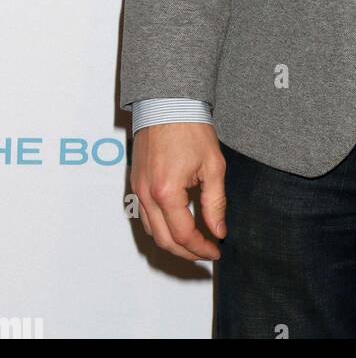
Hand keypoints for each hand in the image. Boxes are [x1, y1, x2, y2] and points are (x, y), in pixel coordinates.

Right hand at [130, 123, 226, 261]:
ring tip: (194, 243)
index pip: (184, 235)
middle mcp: (147, 195)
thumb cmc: (191, 130)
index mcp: (167, 192)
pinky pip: (145, 215)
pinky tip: (177, 225)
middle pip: (164, 240)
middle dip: (186, 252)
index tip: (216, 251)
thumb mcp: (213, 166)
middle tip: (206, 253)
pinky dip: (160, 227)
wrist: (168, 104)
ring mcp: (137, 189)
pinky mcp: (135, 183)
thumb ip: (215, 203)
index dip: (201, 248)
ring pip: (151, 231)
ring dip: (172, 242)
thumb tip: (218, 231)